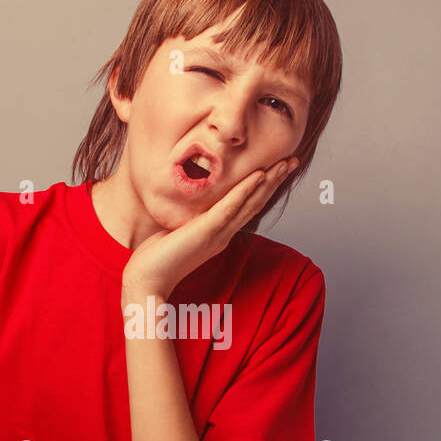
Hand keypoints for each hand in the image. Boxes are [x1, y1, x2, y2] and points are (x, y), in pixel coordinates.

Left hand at [121, 156, 300, 299]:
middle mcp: (224, 233)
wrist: (146, 280)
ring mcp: (217, 233)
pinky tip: (259, 175)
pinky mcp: (205, 231)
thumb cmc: (156, 258)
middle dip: (276, 180)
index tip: (278, 167)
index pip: (247, 206)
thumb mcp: (179, 231)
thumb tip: (190, 202)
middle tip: (294, 160)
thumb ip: (190, 218)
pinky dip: (245, 191)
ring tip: (286, 163)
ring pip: (250, 203)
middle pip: (256, 202)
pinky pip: (229, 208)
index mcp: (220, 233)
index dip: (265, 187)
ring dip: (270, 181)